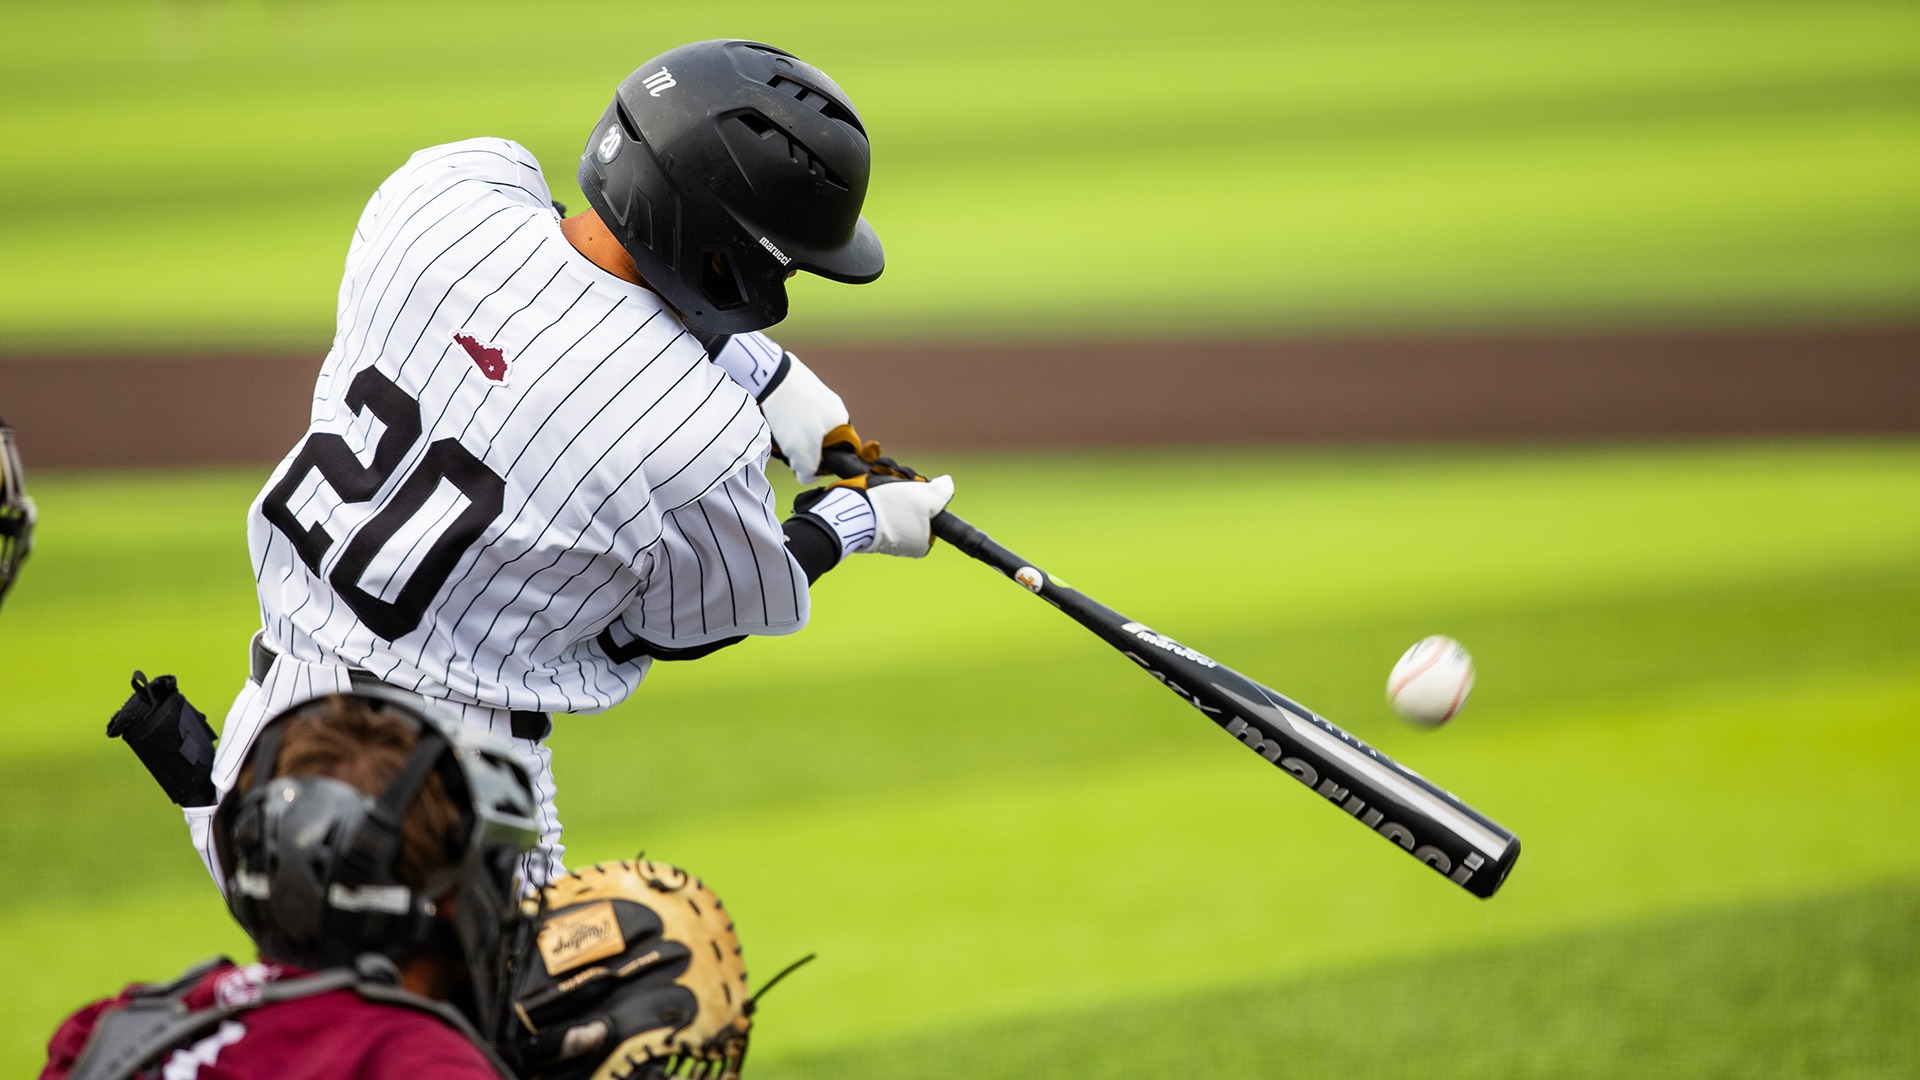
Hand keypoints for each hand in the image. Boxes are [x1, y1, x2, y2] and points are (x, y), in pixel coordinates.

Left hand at [757, 350, 847, 482]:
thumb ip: (809, 470)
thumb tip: (808, 477)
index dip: (824, 462)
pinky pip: (797, 412)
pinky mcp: (801, 388)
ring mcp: (818, 395)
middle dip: (805, 448)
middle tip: (788, 450)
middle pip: (822, 439)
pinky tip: (775, 419)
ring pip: (808, 426)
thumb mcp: (801, 451)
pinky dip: (787, 419)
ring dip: (794, 435)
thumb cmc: (791, 414)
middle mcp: (834, 407)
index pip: (841, 451)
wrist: (770, 376)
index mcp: (843, 421)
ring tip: (778, 434)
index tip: (807, 465)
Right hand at [795, 473, 954, 557]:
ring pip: (894, 495)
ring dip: (889, 481)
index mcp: (921, 543)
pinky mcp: (865, 521)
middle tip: (896, 479)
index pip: (930, 508)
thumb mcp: (929, 496)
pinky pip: (875, 497)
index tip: (917, 485)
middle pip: (912, 500)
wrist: (852, 511)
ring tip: (879, 477)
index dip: (924, 491)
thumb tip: (946, 483)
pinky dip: (873, 485)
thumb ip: (943, 491)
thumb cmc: (893, 508)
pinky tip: (869, 482)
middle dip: (904, 484)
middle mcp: (903, 541)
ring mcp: (883, 531)